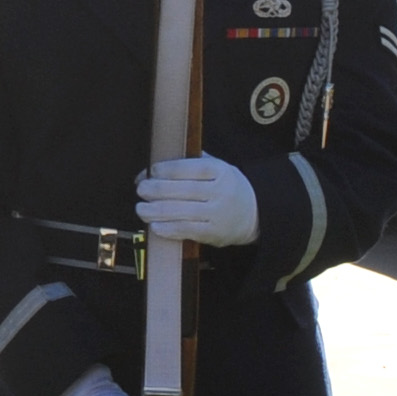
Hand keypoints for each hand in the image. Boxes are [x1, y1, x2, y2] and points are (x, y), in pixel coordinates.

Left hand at [135, 153, 259, 248]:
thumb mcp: (218, 168)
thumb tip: (154, 167)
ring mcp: (217, 214)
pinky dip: (167, 229)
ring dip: (154, 211)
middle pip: (181, 190)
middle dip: (155, 190)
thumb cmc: (227, 188)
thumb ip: (191, 162)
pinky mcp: (214, 233)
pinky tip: (154, 226)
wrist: (256, 214)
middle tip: (141, 190)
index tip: (151, 171)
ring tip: (141, 209)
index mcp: (220, 171)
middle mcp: (220, 192)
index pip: (188, 168)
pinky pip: (186, 230)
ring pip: (180, 212)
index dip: (165, 170)